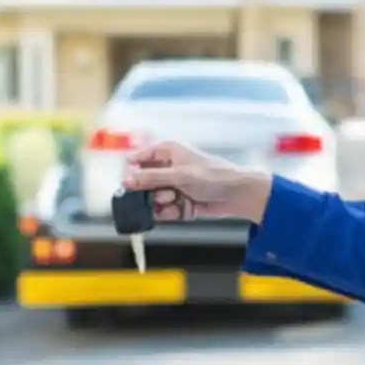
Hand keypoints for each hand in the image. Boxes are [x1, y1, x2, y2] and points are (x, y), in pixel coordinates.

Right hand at [122, 141, 272, 222]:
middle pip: (142, 182)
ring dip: (162, 203)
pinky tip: (181, 209)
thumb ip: (151, 178)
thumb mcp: (180, 175)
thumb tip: (126, 180)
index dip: (130, 171)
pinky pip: (165, 211)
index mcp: (166, 152)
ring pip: (153, 199)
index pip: (137, 158)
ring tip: (176, 200)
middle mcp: (168, 168)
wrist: (238, 195)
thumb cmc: (214, 176)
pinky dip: (171, 212)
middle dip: (148, 192)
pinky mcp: (180, 203)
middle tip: (160, 194)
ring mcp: (174, 187)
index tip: (127, 184)